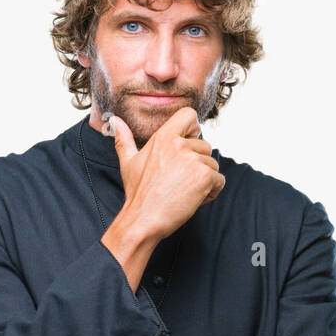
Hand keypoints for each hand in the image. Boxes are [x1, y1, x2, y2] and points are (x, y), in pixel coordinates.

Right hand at [108, 105, 225, 243]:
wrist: (142, 220)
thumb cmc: (137, 193)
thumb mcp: (128, 162)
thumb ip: (124, 139)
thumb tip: (115, 120)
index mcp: (162, 137)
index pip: (189, 115)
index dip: (193, 129)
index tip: (187, 145)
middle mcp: (179, 145)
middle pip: (205, 145)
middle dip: (198, 164)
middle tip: (181, 182)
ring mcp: (192, 160)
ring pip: (213, 164)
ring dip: (205, 180)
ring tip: (186, 192)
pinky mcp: (203, 177)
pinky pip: (220, 180)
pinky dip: (212, 192)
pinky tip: (195, 200)